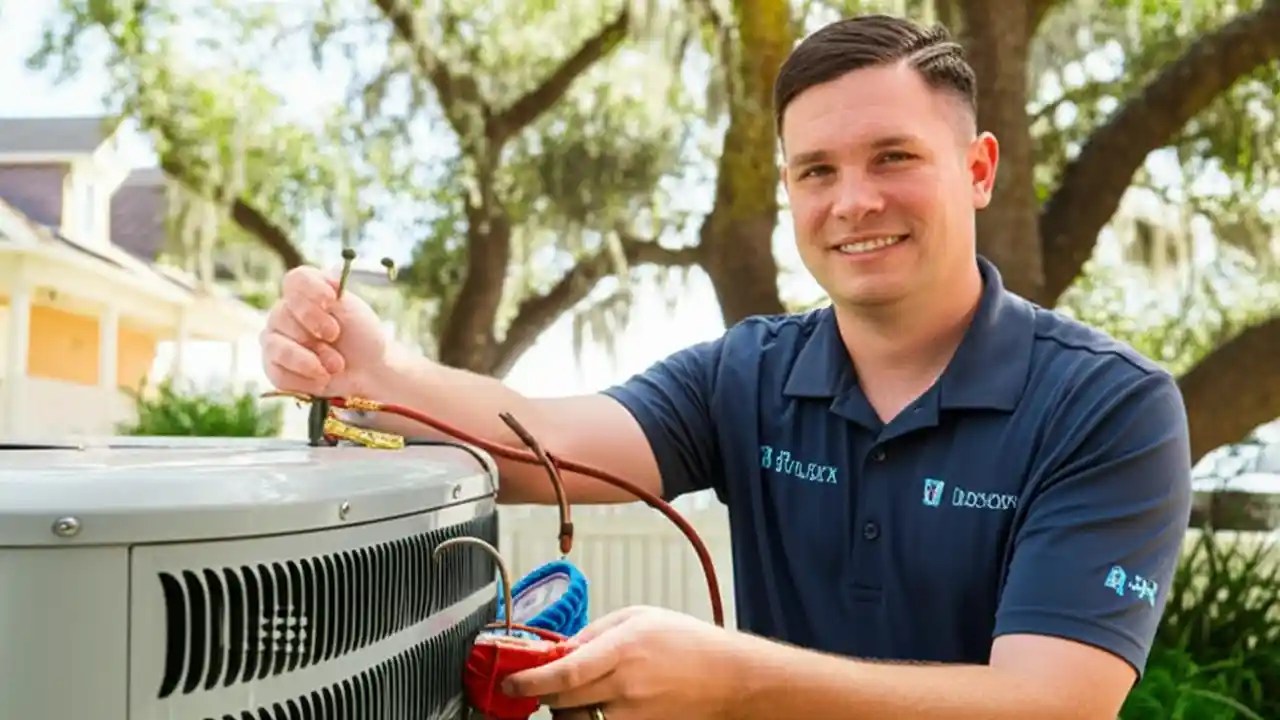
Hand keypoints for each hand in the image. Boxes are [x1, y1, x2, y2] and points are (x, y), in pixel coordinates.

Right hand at [260, 265, 388, 397]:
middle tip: (336, 336)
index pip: (295, 280)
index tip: (331, 300)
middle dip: (315, 329)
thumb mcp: (354, 310)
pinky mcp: (274, 367)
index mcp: (306, 292)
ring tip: (336, 365)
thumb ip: (336, 293)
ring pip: (277, 347)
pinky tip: (322, 379)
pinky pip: (279, 373)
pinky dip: (305, 379)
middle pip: (283, 313)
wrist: (368, 371)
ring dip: (311, 359)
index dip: (310, 289)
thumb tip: (331, 275)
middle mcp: (285, 312)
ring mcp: (275, 339)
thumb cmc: (361, 337)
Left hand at [502, 606, 743, 719]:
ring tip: (576, 690)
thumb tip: (559, 648)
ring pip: (578, 718)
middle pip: (563, 699)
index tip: (511, 682)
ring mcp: (634, 714)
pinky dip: (591, 717)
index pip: (565, 671)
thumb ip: (594, 632)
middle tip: (536, 683)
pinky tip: (599, 704)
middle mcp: (626, 685)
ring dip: (566, 707)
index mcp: (623, 649)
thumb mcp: (637, 617)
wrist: (728, 677)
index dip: (532, 680)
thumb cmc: (688, 642)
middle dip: (542, 693)